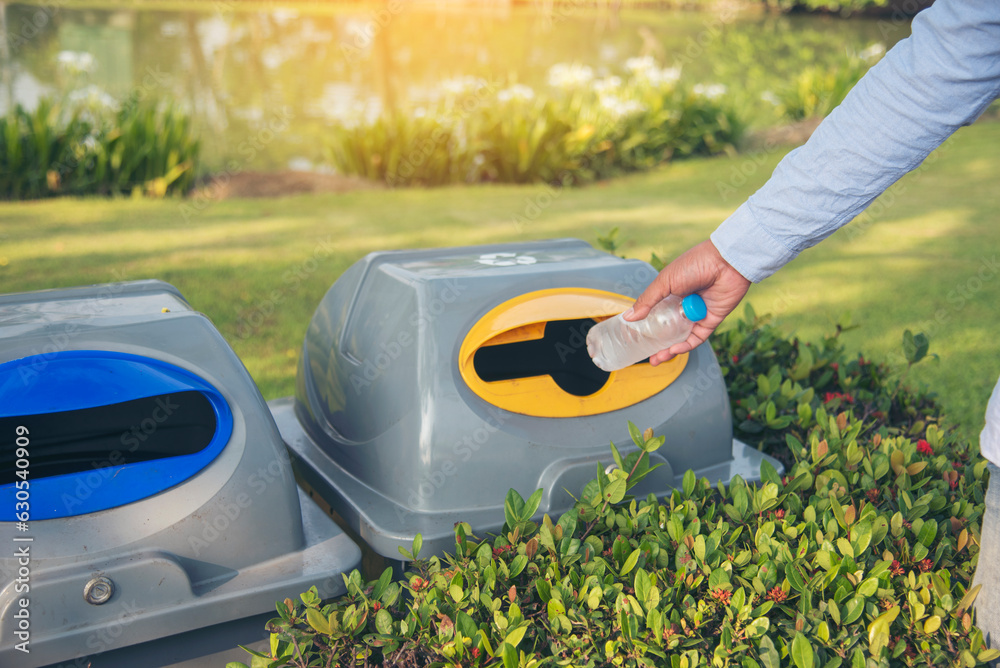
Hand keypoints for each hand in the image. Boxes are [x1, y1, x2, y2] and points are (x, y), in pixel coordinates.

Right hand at [626, 240, 750, 364]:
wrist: (726, 262)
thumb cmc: (695, 264)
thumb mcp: (665, 281)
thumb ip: (647, 301)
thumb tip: (629, 318)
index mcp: (671, 294)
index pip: (657, 315)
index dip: (648, 329)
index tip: (637, 340)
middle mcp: (683, 305)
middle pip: (669, 330)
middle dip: (658, 346)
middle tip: (649, 358)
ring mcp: (697, 314)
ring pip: (682, 337)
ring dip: (670, 349)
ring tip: (658, 359)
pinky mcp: (711, 321)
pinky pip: (697, 337)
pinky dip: (686, 345)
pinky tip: (675, 349)